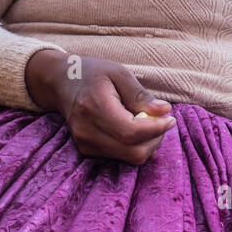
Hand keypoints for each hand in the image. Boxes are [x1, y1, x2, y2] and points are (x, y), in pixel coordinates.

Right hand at [25, 48, 174, 164]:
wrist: (62, 83)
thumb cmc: (94, 73)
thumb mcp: (120, 74)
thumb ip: (141, 95)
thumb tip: (164, 111)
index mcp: (94, 107)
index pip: (131, 132)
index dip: (156, 130)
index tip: (170, 119)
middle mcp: (87, 130)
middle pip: (132, 152)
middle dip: (155, 140)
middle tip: (162, 122)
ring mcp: (85, 143)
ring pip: (129, 158)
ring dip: (147, 145)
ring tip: (149, 124)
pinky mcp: (87, 150)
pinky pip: (121, 157)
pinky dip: (135, 147)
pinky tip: (136, 130)